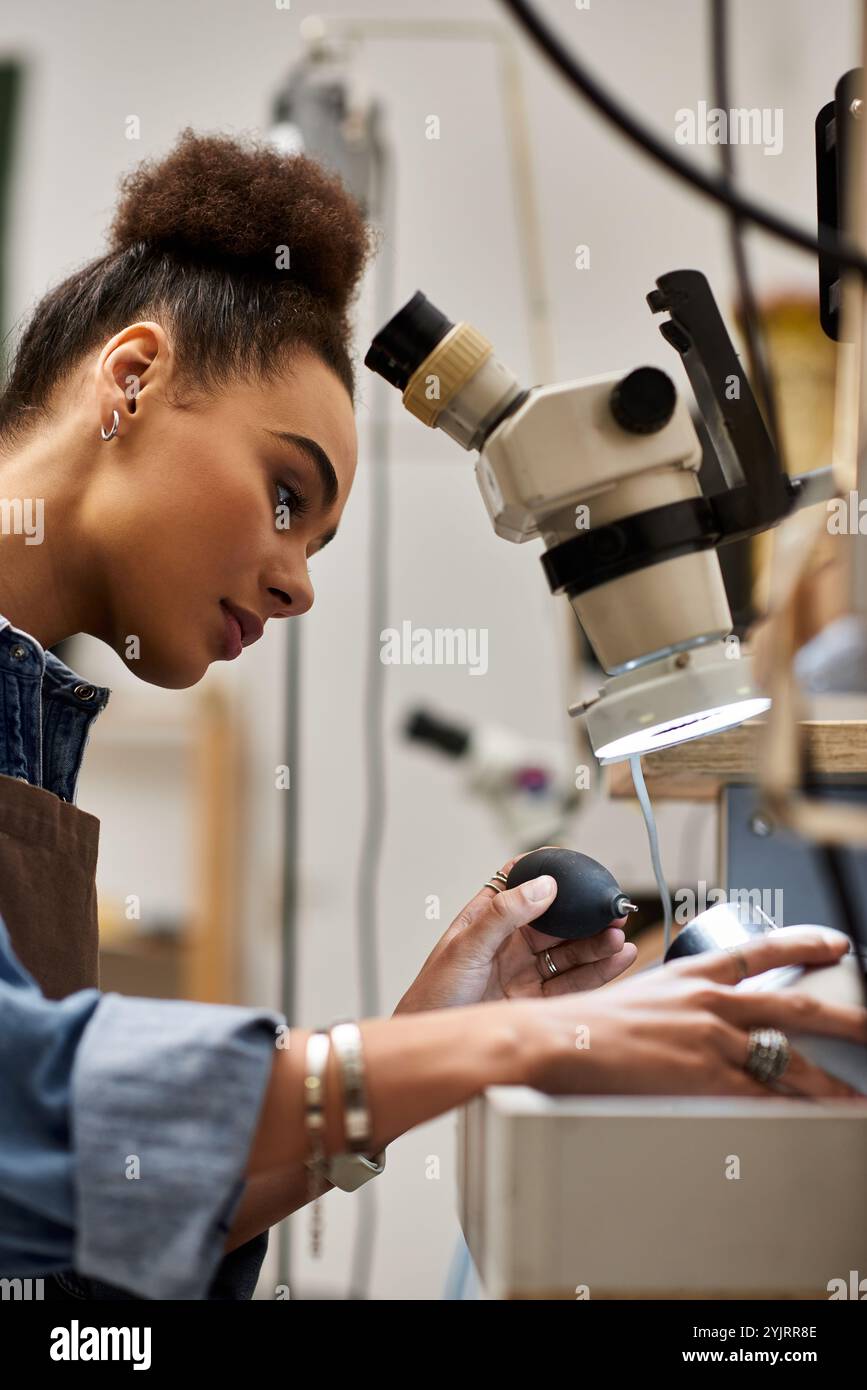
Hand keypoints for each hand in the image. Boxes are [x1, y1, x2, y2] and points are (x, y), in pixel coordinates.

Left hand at [393, 850, 637, 1013]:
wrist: (434, 1046)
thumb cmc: (435, 994)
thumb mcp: (465, 947)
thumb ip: (503, 915)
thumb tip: (543, 885)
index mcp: (488, 918)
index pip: (521, 884)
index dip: (546, 872)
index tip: (577, 866)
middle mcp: (511, 941)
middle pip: (556, 921)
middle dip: (585, 914)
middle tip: (612, 910)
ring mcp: (525, 969)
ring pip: (569, 951)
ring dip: (596, 943)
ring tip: (619, 936)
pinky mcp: (537, 999)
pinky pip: (573, 981)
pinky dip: (598, 971)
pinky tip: (617, 958)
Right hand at [520, 926, 866, 1099]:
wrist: (554, 1039)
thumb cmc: (579, 1026)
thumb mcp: (633, 1000)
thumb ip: (670, 1009)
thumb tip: (684, 1027)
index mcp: (691, 975)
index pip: (762, 950)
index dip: (806, 944)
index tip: (838, 944)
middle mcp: (711, 1002)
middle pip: (798, 1007)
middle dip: (848, 1018)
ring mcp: (712, 1040)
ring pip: (792, 1061)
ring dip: (833, 1084)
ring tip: (859, 1097)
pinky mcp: (706, 1077)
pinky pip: (765, 1098)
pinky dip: (793, 1112)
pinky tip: (814, 1121)